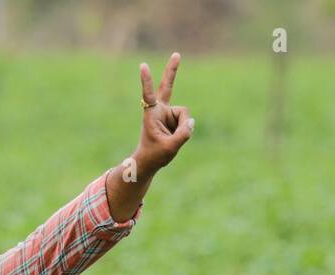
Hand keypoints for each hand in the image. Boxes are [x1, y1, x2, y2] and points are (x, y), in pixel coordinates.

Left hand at [134, 52, 192, 176]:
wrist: (151, 160)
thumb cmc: (155, 154)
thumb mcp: (170, 148)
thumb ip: (183, 135)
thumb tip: (192, 122)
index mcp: (151, 114)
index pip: (148, 94)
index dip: (147, 81)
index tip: (143, 66)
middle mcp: (159, 109)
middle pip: (167, 86)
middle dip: (172, 71)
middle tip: (177, 54)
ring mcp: (167, 112)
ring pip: (185, 115)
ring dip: (183, 128)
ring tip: (172, 139)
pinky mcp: (174, 117)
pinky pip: (187, 121)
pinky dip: (185, 129)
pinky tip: (176, 136)